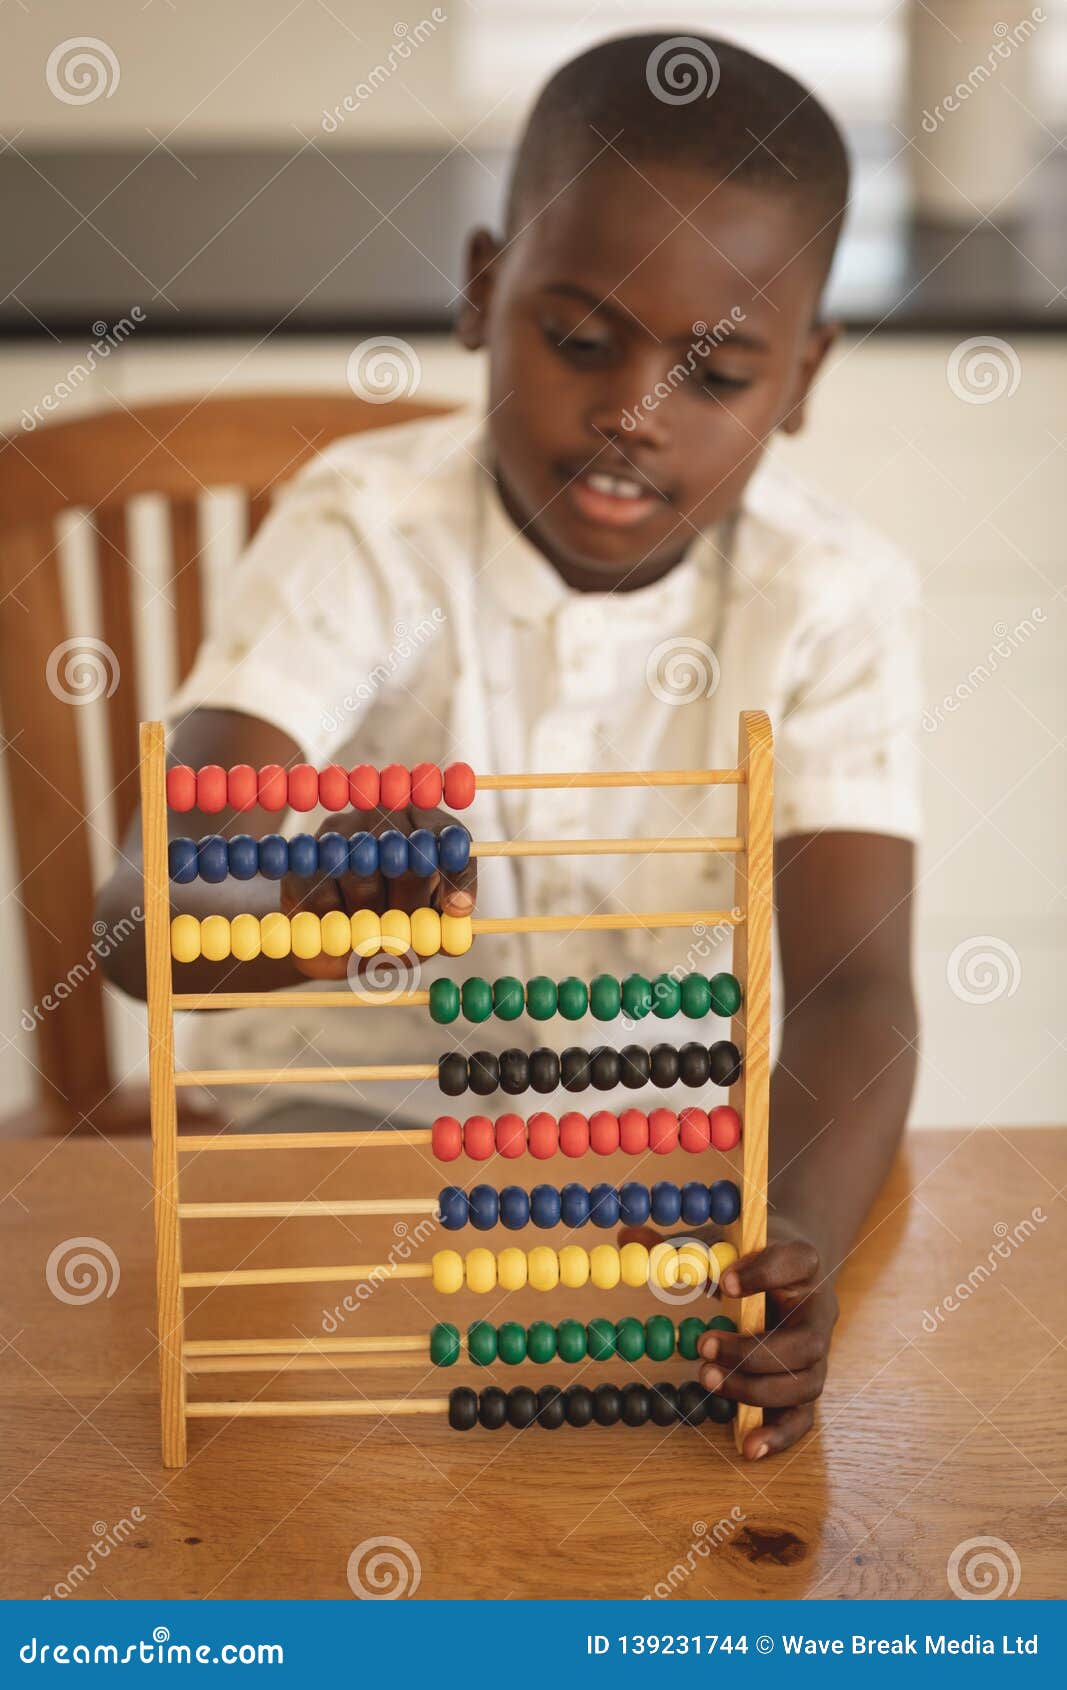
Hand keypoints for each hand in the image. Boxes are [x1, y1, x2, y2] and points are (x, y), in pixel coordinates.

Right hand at [280, 804, 476, 980]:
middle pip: (404, 853)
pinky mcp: (304, 853)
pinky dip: (334, 920)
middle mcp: (386, 815)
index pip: (450, 838)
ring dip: (369, 915)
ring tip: (369, 929)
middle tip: (403, 931)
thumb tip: (458, 911)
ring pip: (361, 873)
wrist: (332, 940)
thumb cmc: (392, 929)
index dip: (456, 873)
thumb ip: (446, 925)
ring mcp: (342, 829)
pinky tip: (338, 926)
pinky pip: (322, 890)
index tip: (456, 910)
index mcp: (427, 828)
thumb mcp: (426, 932)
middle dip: (408, 904)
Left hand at [698, 1218, 836, 1460]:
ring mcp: (818, 1355)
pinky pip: (801, 1418)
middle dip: (751, 1350)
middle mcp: (819, 1312)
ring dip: (755, 1390)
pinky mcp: (805, 1386)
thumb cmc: (747, 1259)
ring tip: (706, 1379)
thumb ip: (681, 1247)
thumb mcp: (720, 1245)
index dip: (764, 1274)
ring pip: (804, 1383)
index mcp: (804, 1264)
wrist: (787, 1278)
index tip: (723, 1282)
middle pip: (804, 1341)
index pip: (796, 1262)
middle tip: (703, 1346)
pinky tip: (747, 1446)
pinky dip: (777, 1435)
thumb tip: (628, 1240)